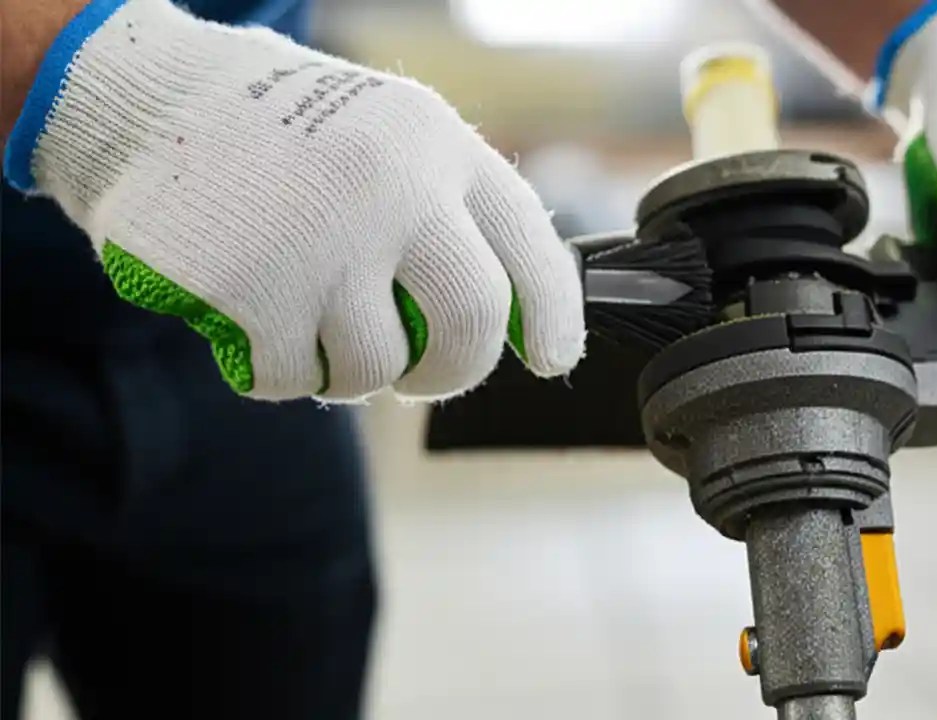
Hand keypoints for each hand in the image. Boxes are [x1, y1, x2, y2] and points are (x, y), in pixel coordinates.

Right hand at [4, 0, 584, 400]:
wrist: (152, 100)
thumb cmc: (286, 133)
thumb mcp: (390, 135)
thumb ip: (451, 210)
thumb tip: (513, 317)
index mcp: (437, 147)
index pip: (528, 247)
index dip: (555, 317)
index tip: (554, 358)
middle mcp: (395, 189)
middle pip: (473, 326)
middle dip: (453, 370)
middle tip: (425, 374)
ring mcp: (324, 240)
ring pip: (378, 368)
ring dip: (348, 365)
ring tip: (310, 311)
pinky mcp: (253, 288)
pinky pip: (296, 378)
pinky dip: (279, 367)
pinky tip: (255, 311)